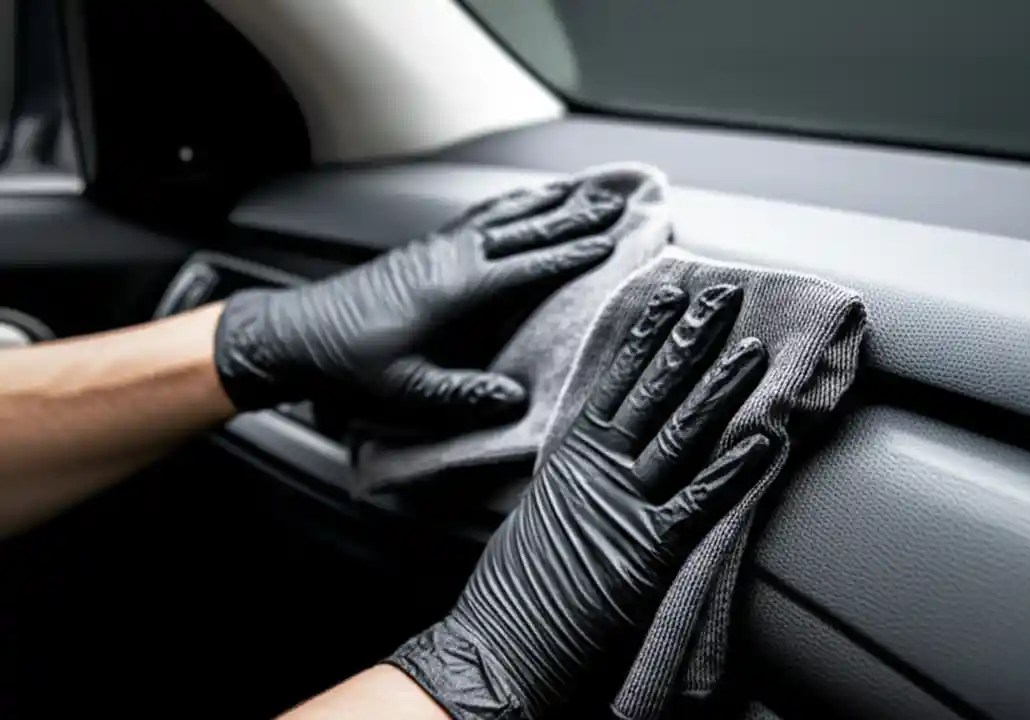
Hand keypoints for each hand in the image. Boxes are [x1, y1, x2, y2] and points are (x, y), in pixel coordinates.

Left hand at [213, 180, 624, 423]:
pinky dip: (515, 203)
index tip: (611, 241)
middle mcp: (453, 257)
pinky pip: (483, 215)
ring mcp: (440, 246)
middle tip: (617, 201)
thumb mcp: (407, 391)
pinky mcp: (428, 246)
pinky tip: (530, 200)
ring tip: (587, 188)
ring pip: (507, 213)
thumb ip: (462, 395)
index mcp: (455, 290)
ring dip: (550, 200)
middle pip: (526, 227)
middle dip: (575, 214)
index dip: (572, 253)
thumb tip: (514, 400)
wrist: (299, 333)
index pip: (527, 265)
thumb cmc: (351, 363)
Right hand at [389, 284, 773, 718]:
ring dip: (721, 389)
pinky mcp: (649, 549)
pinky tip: (763, 437)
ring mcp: (626, 504)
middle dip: (692, 340)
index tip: (672, 294)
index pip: (619, 377)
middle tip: (722, 295)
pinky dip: (733, 469)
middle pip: (655, 390)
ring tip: (752, 349)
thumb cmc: (525, 575)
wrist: (503, 634)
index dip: (649, 333)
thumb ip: (586, 464)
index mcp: (575, 450)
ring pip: (682, 432)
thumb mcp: (551, 500)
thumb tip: (614, 435)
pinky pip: (699, 501)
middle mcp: (602, 467)